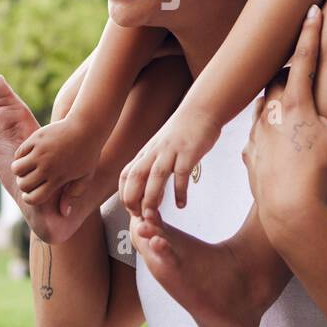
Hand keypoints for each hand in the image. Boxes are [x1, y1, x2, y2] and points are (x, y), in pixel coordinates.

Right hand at [9, 117, 100, 213]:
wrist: (87, 127)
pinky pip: (19, 153)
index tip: (32, 194)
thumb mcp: (85, 177)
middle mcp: (46, 167)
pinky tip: (29, 155)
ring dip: (19, 170)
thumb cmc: (88, 154)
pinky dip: (21, 156)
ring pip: (16, 168)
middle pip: (23, 184)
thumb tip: (64, 213)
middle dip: (24, 184)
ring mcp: (40, 152)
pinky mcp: (36, 139)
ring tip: (26, 167)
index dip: (30, 199)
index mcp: (58, 179)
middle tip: (29, 179)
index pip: (34, 198)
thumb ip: (73, 195)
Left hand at [118, 106, 221, 220]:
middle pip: (136, 176)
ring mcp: (171, 151)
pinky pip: (182, 174)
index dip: (125, 194)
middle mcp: (155, 152)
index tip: (131, 210)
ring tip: (153, 216)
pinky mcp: (189, 152)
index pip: (127, 174)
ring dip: (152, 198)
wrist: (201, 110)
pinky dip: (180, 191)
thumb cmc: (182, 131)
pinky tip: (181, 205)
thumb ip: (153, 164)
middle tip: (139, 217)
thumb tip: (147, 188)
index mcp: (147, 152)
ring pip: (155, 176)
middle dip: (132, 198)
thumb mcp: (160, 146)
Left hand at [241, 4, 326, 231]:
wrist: (288, 209)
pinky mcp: (249, 157)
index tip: (313, 9)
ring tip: (284, 102)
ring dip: (273, 101)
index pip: (304, 58)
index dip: (310, 32)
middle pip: (276, 80)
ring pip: (261, 106)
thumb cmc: (319, 173)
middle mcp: (270, 114)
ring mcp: (256, 135)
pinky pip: (255, 137)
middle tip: (297, 65)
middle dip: (287, 70)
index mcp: (294, 103)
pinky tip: (272, 141)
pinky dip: (264, 133)